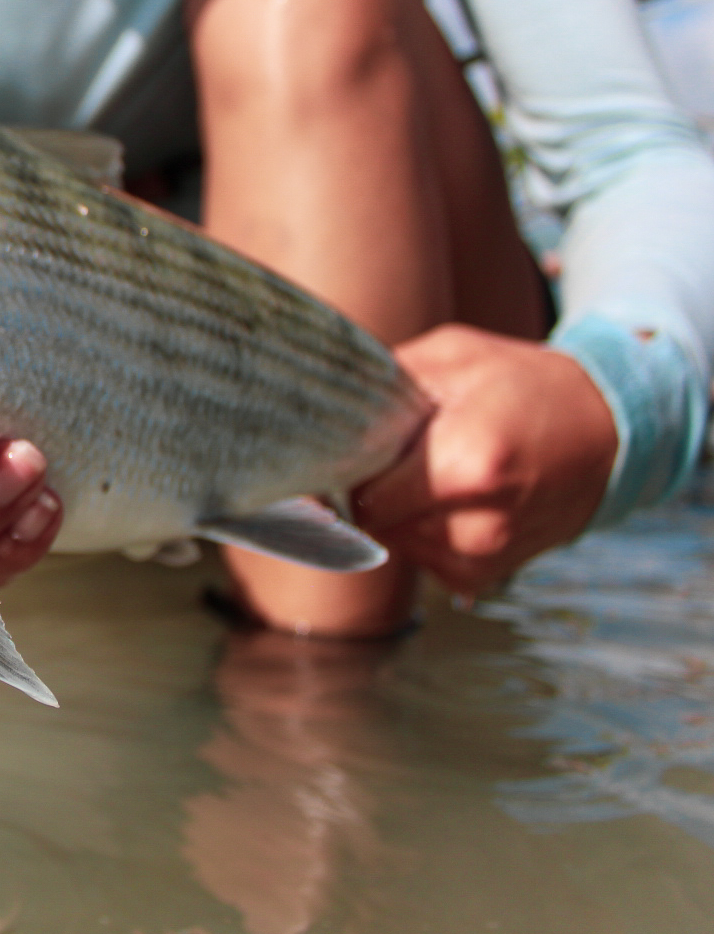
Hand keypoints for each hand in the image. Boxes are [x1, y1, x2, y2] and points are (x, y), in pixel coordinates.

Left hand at [352, 323, 617, 596]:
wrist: (610, 431)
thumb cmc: (523, 383)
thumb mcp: (452, 357)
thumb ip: (383, 382)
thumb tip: (322, 404)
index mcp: (466, 465)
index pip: (362, 492)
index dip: (344, 470)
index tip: (342, 451)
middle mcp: (476, 524)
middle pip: (373, 519)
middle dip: (371, 487)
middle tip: (393, 453)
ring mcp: (483, 556)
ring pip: (393, 540)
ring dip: (396, 510)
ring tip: (431, 471)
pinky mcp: (483, 576)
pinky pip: (420, 557)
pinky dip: (419, 530)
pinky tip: (448, 497)